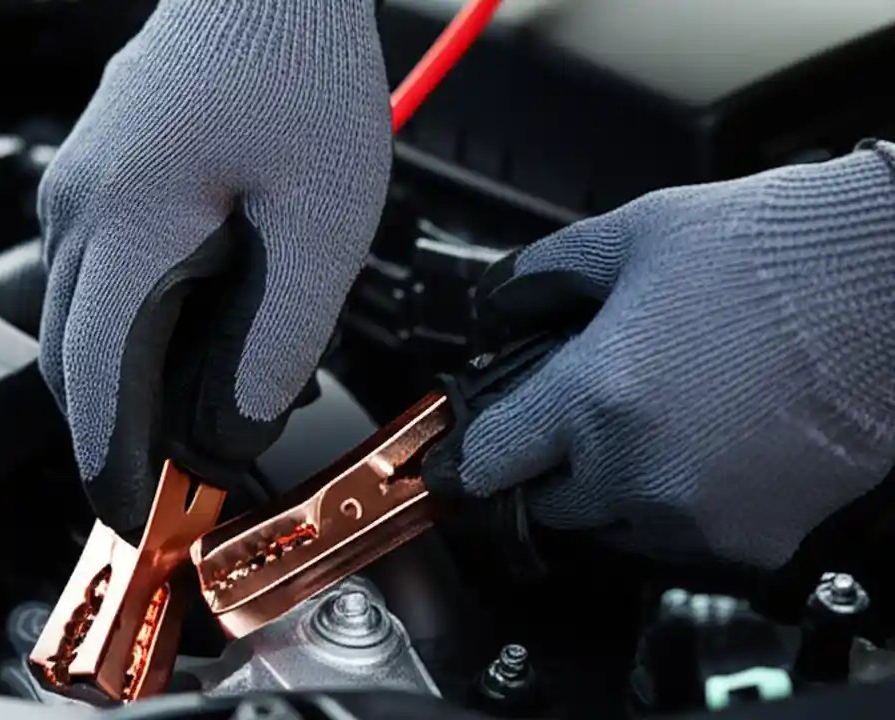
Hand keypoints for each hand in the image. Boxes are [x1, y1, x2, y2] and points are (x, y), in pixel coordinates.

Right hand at [37, 0, 391, 534]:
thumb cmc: (299, 74)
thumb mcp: (319, 226)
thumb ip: (277, 338)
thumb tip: (234, 428)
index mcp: (127, 228)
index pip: (93, 386)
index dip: (111, 466)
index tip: (134, 519)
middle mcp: (79, 211)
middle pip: (71, 364)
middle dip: (116, 432)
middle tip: (178, 476)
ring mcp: (77, 189)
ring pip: (78, 322)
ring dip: (127, 378)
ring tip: (207, 400)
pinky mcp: (96, 176)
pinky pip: (94, 276)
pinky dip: (130, 325)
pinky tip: (197, 323)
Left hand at [456, 143, 894, 567]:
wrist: (887, 279)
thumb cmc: (772, 250)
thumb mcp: (630, 235)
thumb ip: (542, 275)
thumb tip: (498, 306)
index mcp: (592, 398)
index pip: (487, 462)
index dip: (465, 458)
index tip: (458, 462)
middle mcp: (637, 471)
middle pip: (546, 504)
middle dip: (550, 465)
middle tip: (586, 414)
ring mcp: (698, 515)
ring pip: (613, 528)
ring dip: (613, 489)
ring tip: (660, 419)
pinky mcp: (754, 539)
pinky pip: (682, 540)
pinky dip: (679, 506)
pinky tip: (707, 444)